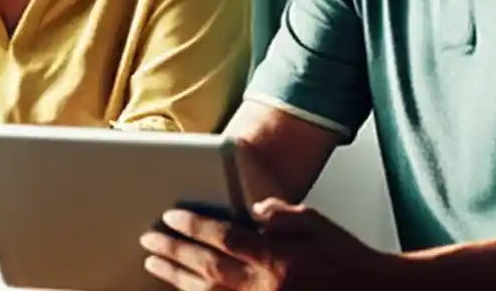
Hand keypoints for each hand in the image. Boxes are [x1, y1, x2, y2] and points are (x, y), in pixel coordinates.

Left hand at [140, 198, 388, 289]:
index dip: (193, 226)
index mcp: (278, 260)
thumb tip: (249, 212)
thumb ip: (278, 215)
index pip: (224, 239)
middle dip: (174, 251)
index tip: (172, 215)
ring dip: (176, 277)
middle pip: (206, 269)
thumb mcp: (314, 222)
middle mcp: (265, 288)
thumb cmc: (345, 258)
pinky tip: (184, 289)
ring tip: (154, 262)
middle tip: (150, 237)